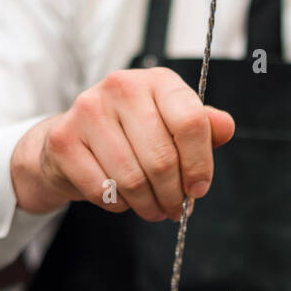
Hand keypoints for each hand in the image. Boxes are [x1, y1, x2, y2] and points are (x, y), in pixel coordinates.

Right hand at [10, 68, 235, 219]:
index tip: (199, 189)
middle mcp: (122, 87)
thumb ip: (202, 127)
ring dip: (148, 205)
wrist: (73, 139)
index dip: (200, 165)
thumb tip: (225, 127)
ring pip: (133, 180)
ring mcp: (89, 110)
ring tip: (153, 209)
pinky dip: (118, 203)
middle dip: (173, 195)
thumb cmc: (131, 133)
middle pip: (162, 159)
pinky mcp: (65, 139)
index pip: (191, 123)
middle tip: (175, 209)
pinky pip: (103, 189)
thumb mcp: (171, 124)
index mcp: (157, 81)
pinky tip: (121, 197)